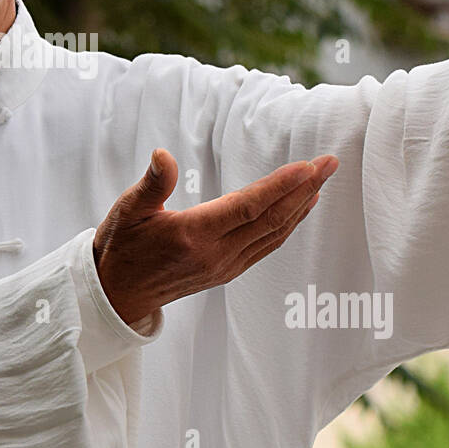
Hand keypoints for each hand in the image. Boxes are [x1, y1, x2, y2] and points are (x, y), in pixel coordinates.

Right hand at [92, 149, 338, 325]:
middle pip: (272, 219)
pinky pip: (267, 246)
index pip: (247, 207)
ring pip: (275, 234)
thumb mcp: (127, 210)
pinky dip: (289, 225)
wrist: (118, 293)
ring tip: (323, 179)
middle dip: (305, 189)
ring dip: (302, 206)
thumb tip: (163, 154)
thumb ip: (152, 183)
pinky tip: (300, 208)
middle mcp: (215, 254)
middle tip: (330, 163)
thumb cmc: (122, 247)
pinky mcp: (228, 271)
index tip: (308, 166)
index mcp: (192, 235)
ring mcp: (225, 266)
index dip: (280, 186)